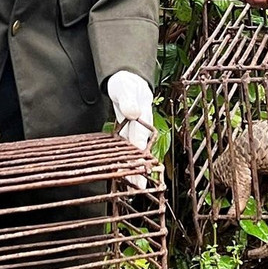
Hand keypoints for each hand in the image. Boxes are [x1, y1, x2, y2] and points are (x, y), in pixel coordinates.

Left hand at [107, 70, 154, 188]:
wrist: (127, 79)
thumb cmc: (128, 83)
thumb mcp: (126, 87)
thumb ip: (128, 99)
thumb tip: (133, 113)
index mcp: (144, 118)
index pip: (140, 141)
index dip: (140, 157)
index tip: (140, 170)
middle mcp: (141, 127)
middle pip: (139, 152)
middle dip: (139, 170)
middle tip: (136, 189)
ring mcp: (134, 131)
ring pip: (133, 154)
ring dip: (133, 169)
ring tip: (132, 188)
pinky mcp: (127, 133)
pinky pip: (126, 150)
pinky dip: (125, 161)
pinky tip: (123, 172)